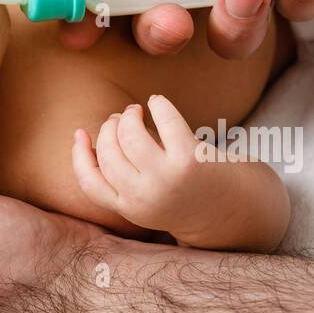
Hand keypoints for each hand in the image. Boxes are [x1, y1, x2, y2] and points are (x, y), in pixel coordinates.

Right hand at [72, 97, 202, 235]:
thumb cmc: (183, 196)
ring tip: (137, 110)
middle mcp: (144, 198)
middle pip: (107, 151)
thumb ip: (120, 177)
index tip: (80, 133)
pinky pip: (165, 120)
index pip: (89, 183)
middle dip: (110, 127)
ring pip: (128, 134)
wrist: (234, 211)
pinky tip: (158, 102)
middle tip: (122, 117)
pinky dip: (158, 104)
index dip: (79, 155)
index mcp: (130, 209)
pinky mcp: (189, 160)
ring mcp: (165, 179)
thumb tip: (84, 138)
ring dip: (129, 115)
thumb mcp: (146, 199)